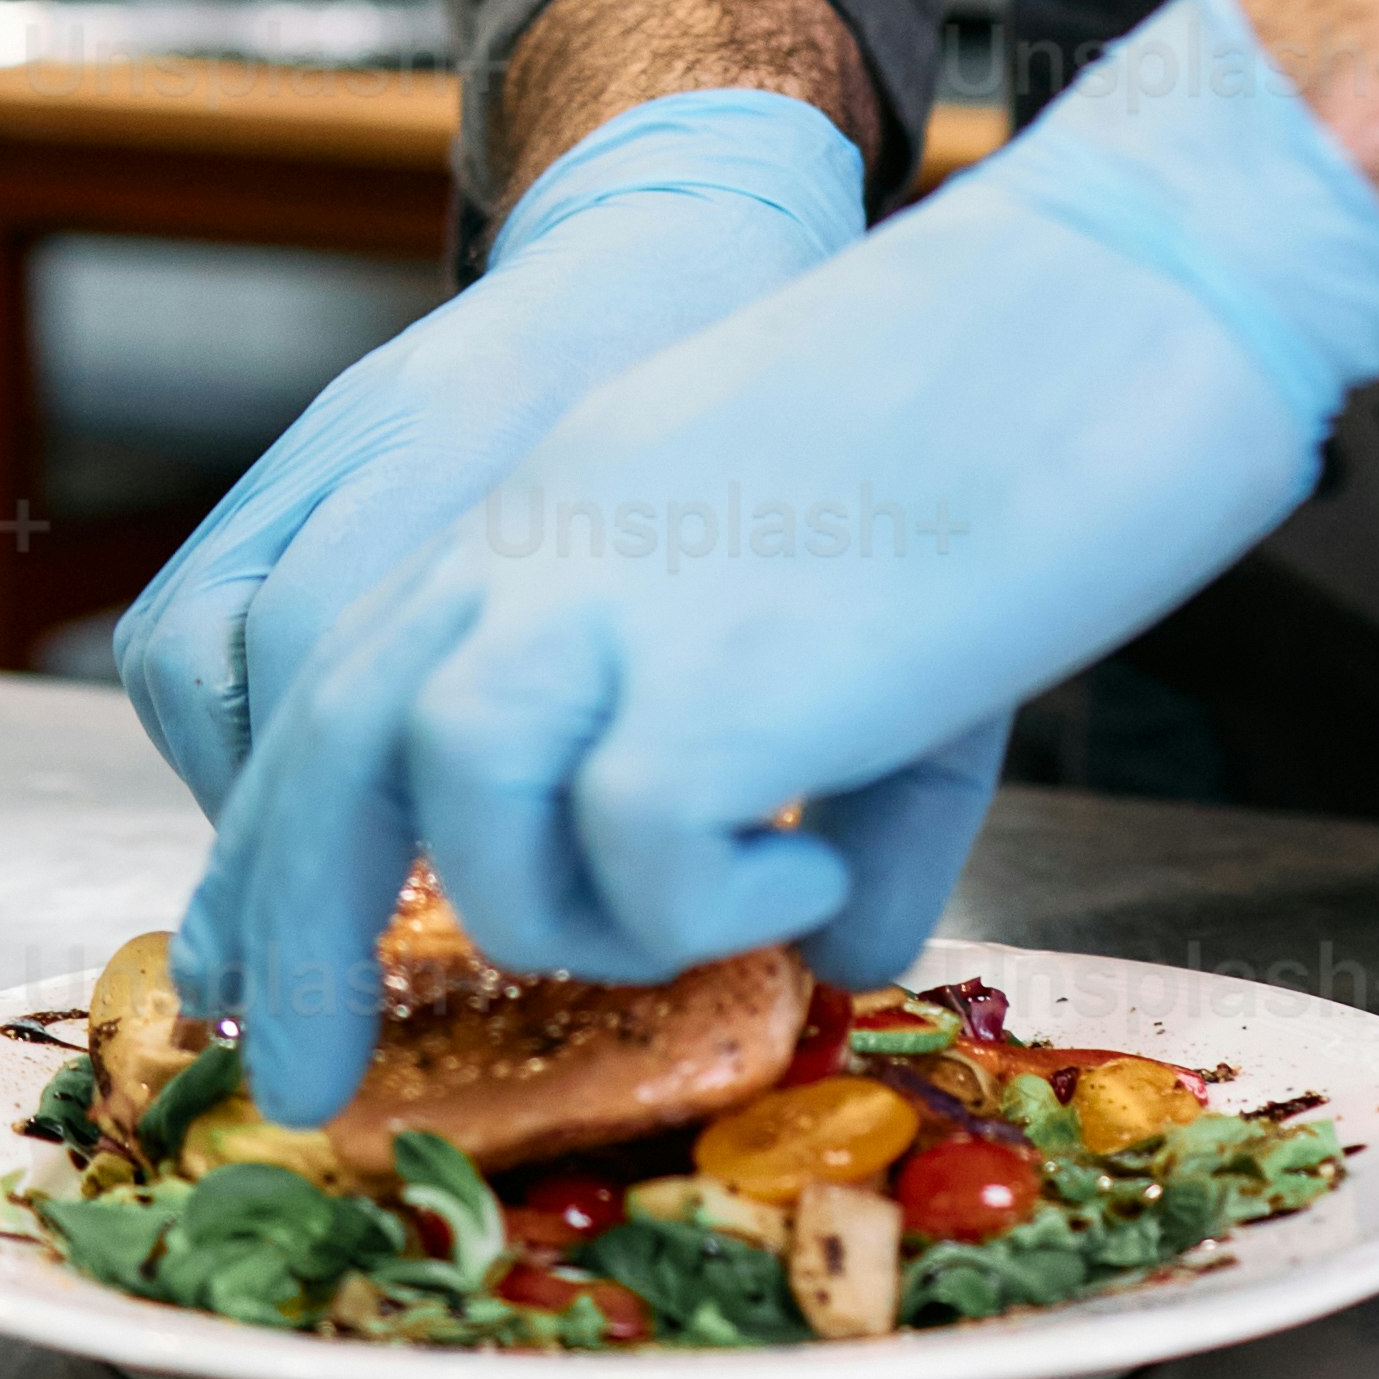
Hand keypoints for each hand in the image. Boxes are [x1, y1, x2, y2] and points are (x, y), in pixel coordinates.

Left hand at [178, 0, 1378, 1106]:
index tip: (263, 980)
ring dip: (562, 912)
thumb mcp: (854, 597)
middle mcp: (545, 543)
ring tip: (713, 902)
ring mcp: (622, 600)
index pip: (341, 681)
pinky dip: (719, 906)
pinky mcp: (723, 672)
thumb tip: (836, 954)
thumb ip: (819, 773)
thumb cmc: (1018, 411)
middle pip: (330, 754)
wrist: (1115, 287)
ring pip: (463, 814)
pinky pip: (644, 860)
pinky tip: (823, 859)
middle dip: (297, 940)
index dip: (281, 844)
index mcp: (553, 504)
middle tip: (307, 1091)